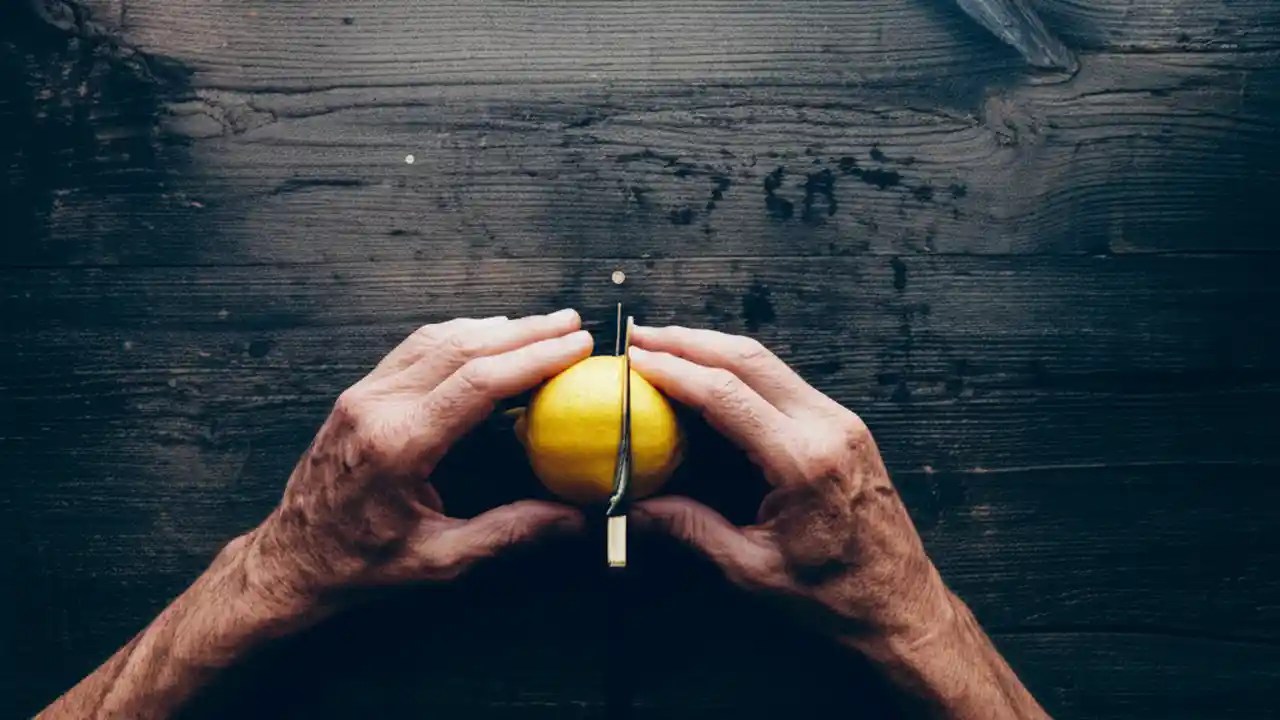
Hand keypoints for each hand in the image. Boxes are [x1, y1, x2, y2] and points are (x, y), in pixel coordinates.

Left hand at [244, 310, 592, 617]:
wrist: (291, 559)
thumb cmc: (360, 565)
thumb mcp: (439, 560)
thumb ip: (509, 533)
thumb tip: (573, 519)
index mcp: (399, 445)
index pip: (477, 382)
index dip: (533, 358)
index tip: (575, 347)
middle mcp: (378, 407)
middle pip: (462, 347)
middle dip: (525, 331)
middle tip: (572, 324)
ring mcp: (363, 394)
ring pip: (437, 339)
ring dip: (495, 327)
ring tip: (542, 326)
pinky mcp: (359, 393)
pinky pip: (415, 347)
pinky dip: (461, 335)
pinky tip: (491, 336)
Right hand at [626, 325, 950, 647]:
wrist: (901, 603)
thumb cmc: (835, 595)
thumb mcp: (753, 569)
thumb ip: (691, 531)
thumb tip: (633, 508)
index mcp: (805, 461)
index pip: (727, 395)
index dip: (674, 371)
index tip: (634, 360)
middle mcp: (828, 427)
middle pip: (748, 358)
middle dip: (688, 340)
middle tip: (640, 335)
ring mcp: (840, 421)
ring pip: (768, 361)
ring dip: (712, 347)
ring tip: (664, 344)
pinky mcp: (843, 425)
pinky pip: (783, 380)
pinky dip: (738, 367)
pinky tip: (708, 371)